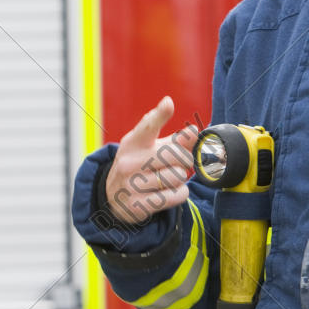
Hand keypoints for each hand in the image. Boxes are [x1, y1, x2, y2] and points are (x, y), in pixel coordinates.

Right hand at [103, 96, 200, 224]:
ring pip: (178, 176)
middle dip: (184, 159)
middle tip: (178, 163)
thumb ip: (175, 140)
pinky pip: (177, 195)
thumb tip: (195, 131)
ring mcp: (132, 185)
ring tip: (168, 179)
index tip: (168, 104)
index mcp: (133, 143)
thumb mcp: (150, 148)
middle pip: (175, 154)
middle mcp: (129, 162)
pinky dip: (180, 193)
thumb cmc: (139, 166)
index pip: (147, 126)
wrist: (113, 197)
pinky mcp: (139, 205)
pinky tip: (169, 192)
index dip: (159, 115)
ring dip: (180, 178)